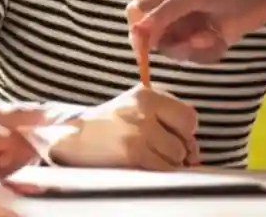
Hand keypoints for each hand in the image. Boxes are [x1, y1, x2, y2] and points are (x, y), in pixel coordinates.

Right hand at [49, 86, 198, 170]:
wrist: (70, 136)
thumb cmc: (107, 125)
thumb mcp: (135, 107)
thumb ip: (165, 117)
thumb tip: (194, 149)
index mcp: (147, 95)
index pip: (189, 116)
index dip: (186, 132)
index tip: (175, 138)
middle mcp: (145, 109)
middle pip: (186, 136)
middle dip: (180, 148)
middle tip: (162, 151)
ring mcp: (139, 131)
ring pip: (176, 154)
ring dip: (168, 162)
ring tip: (148, 158)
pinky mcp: (132, 152)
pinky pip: (163, 167)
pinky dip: (158, 170)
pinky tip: (143, 166)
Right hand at [129, 0, 265, 63]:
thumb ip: (168, 9)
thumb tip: (139, 27)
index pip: (141, 12)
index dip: (139, 28)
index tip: (142, 43)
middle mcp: (178, 12)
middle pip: (158, 38)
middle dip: (173, 44)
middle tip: (191, 41)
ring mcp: (194, 27)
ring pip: (178, 50)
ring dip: (192, 49)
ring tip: (210, 37)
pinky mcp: (210, 41)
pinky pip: (198, 56)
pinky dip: (208, 52)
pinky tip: (220, 40)